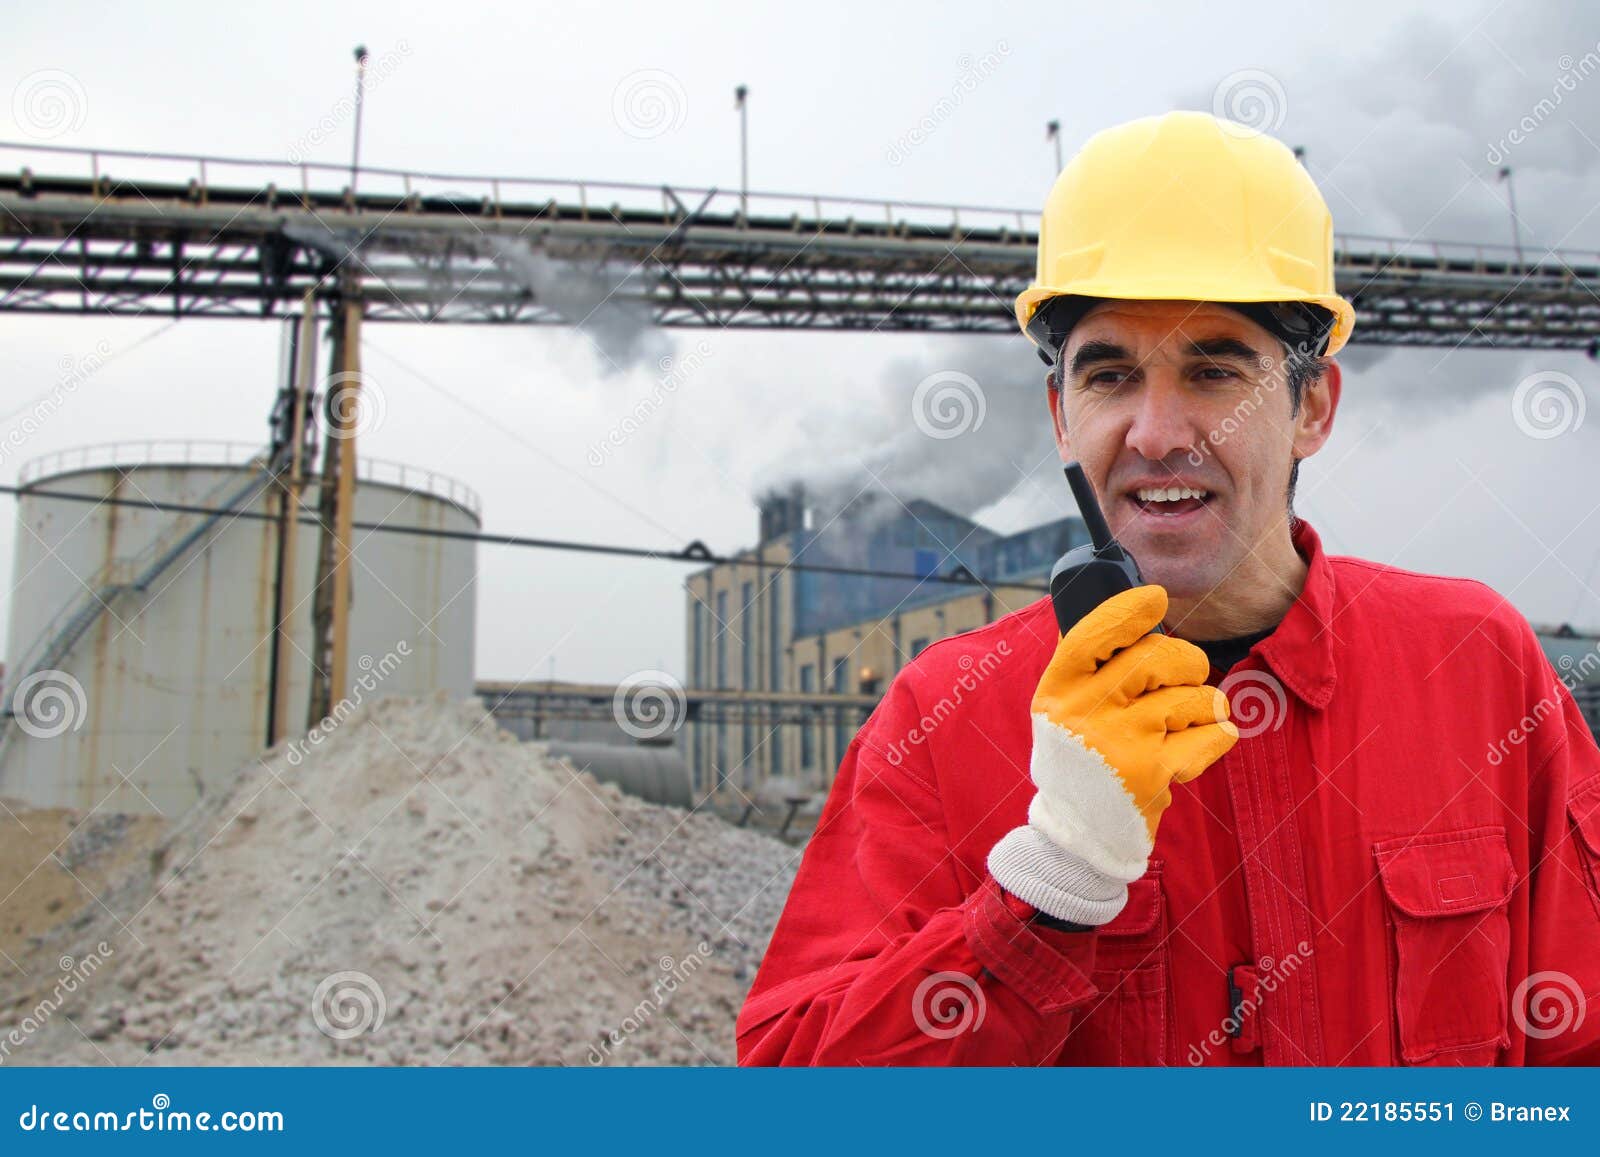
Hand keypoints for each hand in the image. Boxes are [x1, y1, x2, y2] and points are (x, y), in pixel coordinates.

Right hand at [988, 584, 1237, 923]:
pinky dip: (1217, 735)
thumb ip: (1086, 669)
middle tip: (1190, 673)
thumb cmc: (1078, 761)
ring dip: (1205, 704)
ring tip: (1193, 717)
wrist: (1079, 834)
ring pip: (1193, 696)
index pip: (1091, 637)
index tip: (1157, 597)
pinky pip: (1212, 735)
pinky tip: (1202, 741)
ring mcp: (1121, 743)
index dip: (1127, 611)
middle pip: (1156, 658)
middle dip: (1186, 661)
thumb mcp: (1061, 712)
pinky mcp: (1154, 773)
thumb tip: (1130, 614)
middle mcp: (1085, 713)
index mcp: (1057, 691)